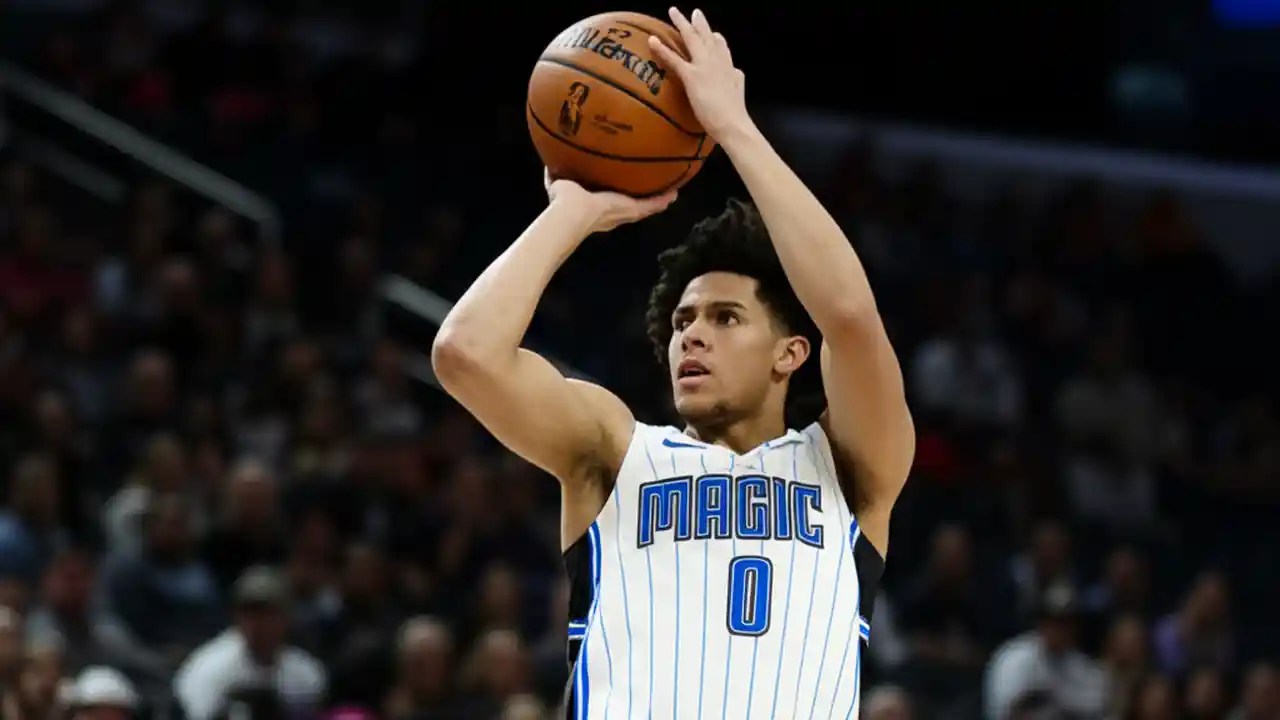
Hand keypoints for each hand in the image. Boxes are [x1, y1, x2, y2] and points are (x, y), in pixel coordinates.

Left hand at [544, 168, 676, 233]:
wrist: (573, 213)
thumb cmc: (562, 201)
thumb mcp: (559, 181)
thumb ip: (556, 170)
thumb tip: (549, 160)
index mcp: (597, 206)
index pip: (610, 200)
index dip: (617, 195)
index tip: (624, 188)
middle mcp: (613, 212)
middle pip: (632, 205)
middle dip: (641, 198)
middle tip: (653, 189)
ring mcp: (625, 213)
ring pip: (645, 206)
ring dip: (658, 200)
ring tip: (670, 192)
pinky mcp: (633, 210)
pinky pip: (652, 205)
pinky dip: (663, 199)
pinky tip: (674, 193)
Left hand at [648, 8, 749, 140]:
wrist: (732, 122)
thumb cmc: (735, 112)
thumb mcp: (739, 90)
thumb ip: (736, 78)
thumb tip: (737, 71)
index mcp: (729, 67)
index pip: (722, 47)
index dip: (717, 39)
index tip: (714, 33)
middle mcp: (717, 61)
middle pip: (707, 37)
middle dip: (700, 23)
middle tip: (694, 12)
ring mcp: (703, 66)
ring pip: (691, 39)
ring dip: (681, 24)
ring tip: (673, 11)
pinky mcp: (691, 76)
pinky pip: (674, 59)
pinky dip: (662, 48)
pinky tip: (652, 40)